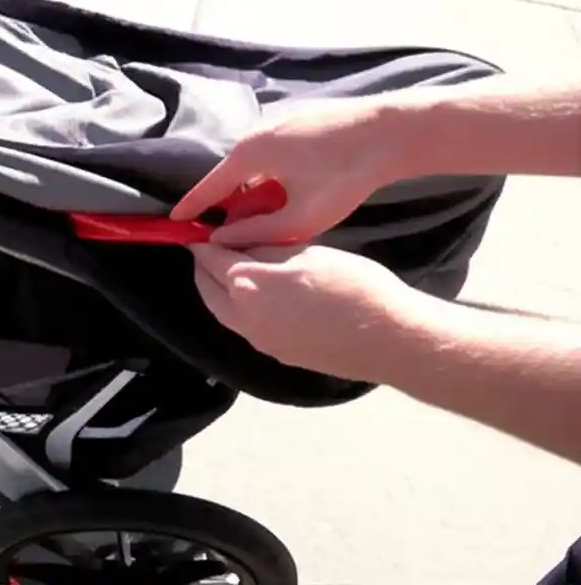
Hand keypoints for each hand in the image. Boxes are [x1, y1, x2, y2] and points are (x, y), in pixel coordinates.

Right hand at [170, 98, 399, 246]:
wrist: (391, 131)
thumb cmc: (345, 175)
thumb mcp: (301, 217)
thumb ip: (257, 232)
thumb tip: (223, 239)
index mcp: (248, 155)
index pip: (209, 187)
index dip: (192, 208)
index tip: (175, 223)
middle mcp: (256, 135)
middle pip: (233, 178)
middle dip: (233, 206)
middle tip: (240, 234)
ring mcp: (278, 124)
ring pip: (255, 167)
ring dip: (258, 193)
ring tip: (276, 217)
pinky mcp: (299, 122)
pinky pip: (273, 156)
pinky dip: (274, 177)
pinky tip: (297, 192)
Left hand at [188, 243, 438, 382]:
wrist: (388, 339)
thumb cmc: (354, 287)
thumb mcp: (307, 253)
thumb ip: (267, 249)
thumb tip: (240, 245)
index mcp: (248, 285)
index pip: (212, 259)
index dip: (203, 242)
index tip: (197, 232)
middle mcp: (244, 317)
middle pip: (208, 290)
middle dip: (204, 268)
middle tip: (208, 249)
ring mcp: (259, 340)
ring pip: (223, 312)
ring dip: (218, 291)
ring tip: (227, 270)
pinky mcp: (277, 353)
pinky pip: (244, 327)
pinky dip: (238, 308)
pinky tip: (254, 295)